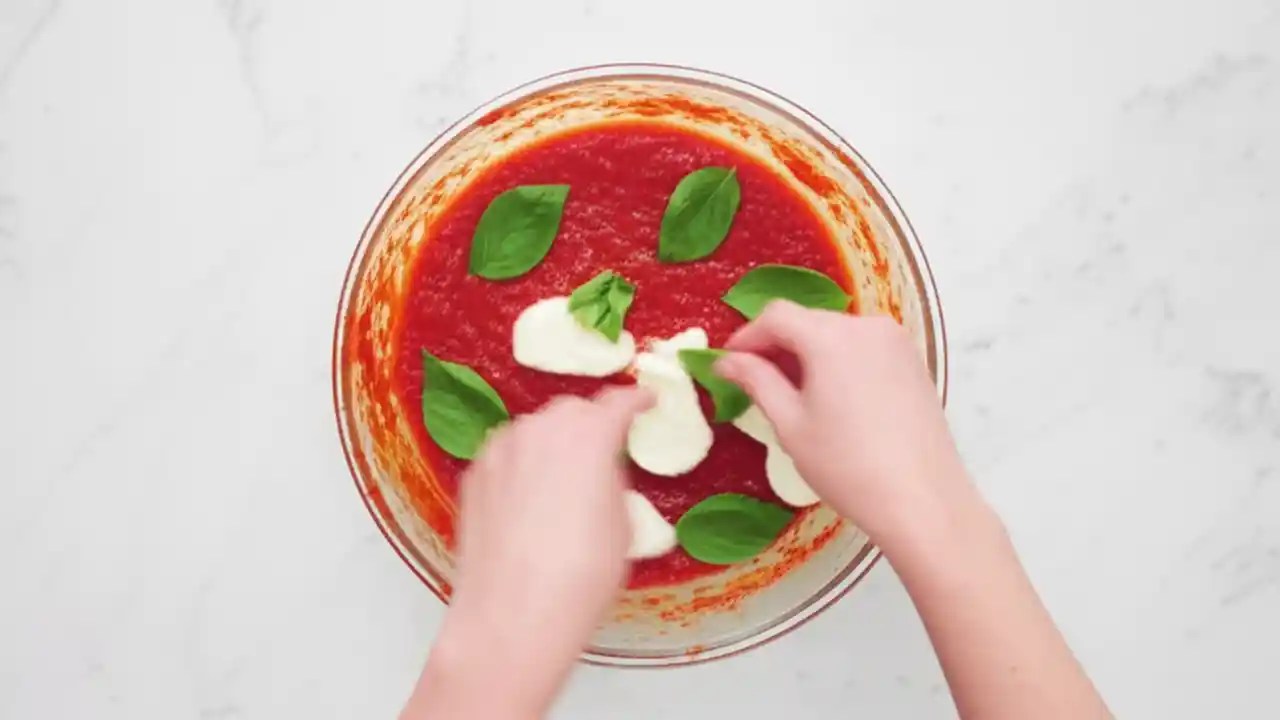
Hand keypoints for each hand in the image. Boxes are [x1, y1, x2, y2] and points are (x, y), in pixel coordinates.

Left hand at [405, 387, 652, 719]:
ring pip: (533, 432)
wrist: (511, 616)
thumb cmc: (581, 576)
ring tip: (563, 481)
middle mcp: (539, 430)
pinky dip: (522, 467)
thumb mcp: (621, 527)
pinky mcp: (472, 476)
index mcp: (588, 435)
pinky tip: (529, 501)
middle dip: (589, 424)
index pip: (617, 402)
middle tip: (604, 449)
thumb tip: (599, 475)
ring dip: (552, 445)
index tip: (646, 400)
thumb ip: (611, 483)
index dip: (636, 399)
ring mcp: (499, 451)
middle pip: (570, 412)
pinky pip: (506, 457)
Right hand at [718, 303, 1110, 718]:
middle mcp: (866, 327)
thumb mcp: (791, 425)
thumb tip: (726, 361)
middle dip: (778, 345)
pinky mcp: (913, 361)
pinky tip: (833, 398)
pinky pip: (863, 347)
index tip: (729, 364)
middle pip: (808, 321)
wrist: (923, 499)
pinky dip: (839, 360)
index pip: (776, 316)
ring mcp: (896, 342)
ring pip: (837, 333)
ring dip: (809, 353)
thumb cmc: (848, 467)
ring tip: (794, 394)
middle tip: (756, 381)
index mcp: (831, 337)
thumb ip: (757, 381)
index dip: (747, 336)